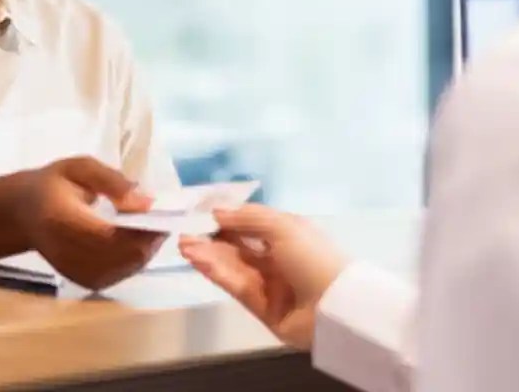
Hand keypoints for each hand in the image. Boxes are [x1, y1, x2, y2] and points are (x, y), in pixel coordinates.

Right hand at [14, 157, 164, 289]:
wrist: (23, 214)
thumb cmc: (54, 185)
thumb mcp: (80, 168)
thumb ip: (113, 182)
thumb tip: (148, 203)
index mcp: (61, 219)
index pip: (108, 234)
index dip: (141, 228)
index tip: (161, 211)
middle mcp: (66, 253)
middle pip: (121, 255)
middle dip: (149, 239)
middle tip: (162, 219)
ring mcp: (74, 272)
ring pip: (124, 269)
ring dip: (145, 250)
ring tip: (151, 228)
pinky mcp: (83, 282)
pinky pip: (119, 275)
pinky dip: (134, 260)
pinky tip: (136, 242)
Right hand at [179, 205, 346, 348]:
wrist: (335, 306)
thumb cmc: (313, 256)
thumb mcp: (283, 226)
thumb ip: (248, 218)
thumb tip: (218, 210)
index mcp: (288, 235)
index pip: (252, 225)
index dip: (228, 219)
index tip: (202, 213)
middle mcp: (277, 258)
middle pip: (239, 247)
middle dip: (212, 239)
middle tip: (184, 232)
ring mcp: (269, 284)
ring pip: (233, 266)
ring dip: (209, 255)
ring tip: (183, 245)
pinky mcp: (260, 307)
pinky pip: (236, 285)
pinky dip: (217, 272)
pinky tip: (198, 260)